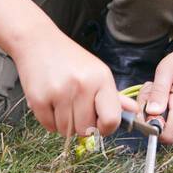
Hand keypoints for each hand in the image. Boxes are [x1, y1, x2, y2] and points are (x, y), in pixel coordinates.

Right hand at [14, 30, 135, 136]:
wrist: (37, 41)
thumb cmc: (69, 58)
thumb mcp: (96, 72)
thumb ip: (114, 96)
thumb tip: (135, 111)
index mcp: (101, 79)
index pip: (111, 120)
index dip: (105, 128)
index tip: (98, 124)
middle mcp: (82, 86)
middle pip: (86, 130)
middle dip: (81, 125)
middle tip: (75, 109)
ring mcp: (60, 92)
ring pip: (66, 131)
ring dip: (64, 123)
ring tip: (61, 103)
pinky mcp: (39, 99)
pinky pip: (48, 126)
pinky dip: (49, 121)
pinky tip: (50, 103)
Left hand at [137, 43, 172, 144]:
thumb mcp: (166, 71)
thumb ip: (159, 92)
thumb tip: (151, 113)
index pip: (166, 136)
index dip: (150, 128)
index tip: (144, 108)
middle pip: (156, 126)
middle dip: (145, 109)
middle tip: (150, 88)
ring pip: (156, 118)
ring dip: (148, 102)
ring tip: (155, 85)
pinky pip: (160, 111)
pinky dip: (154, 101)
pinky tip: (158, 87)